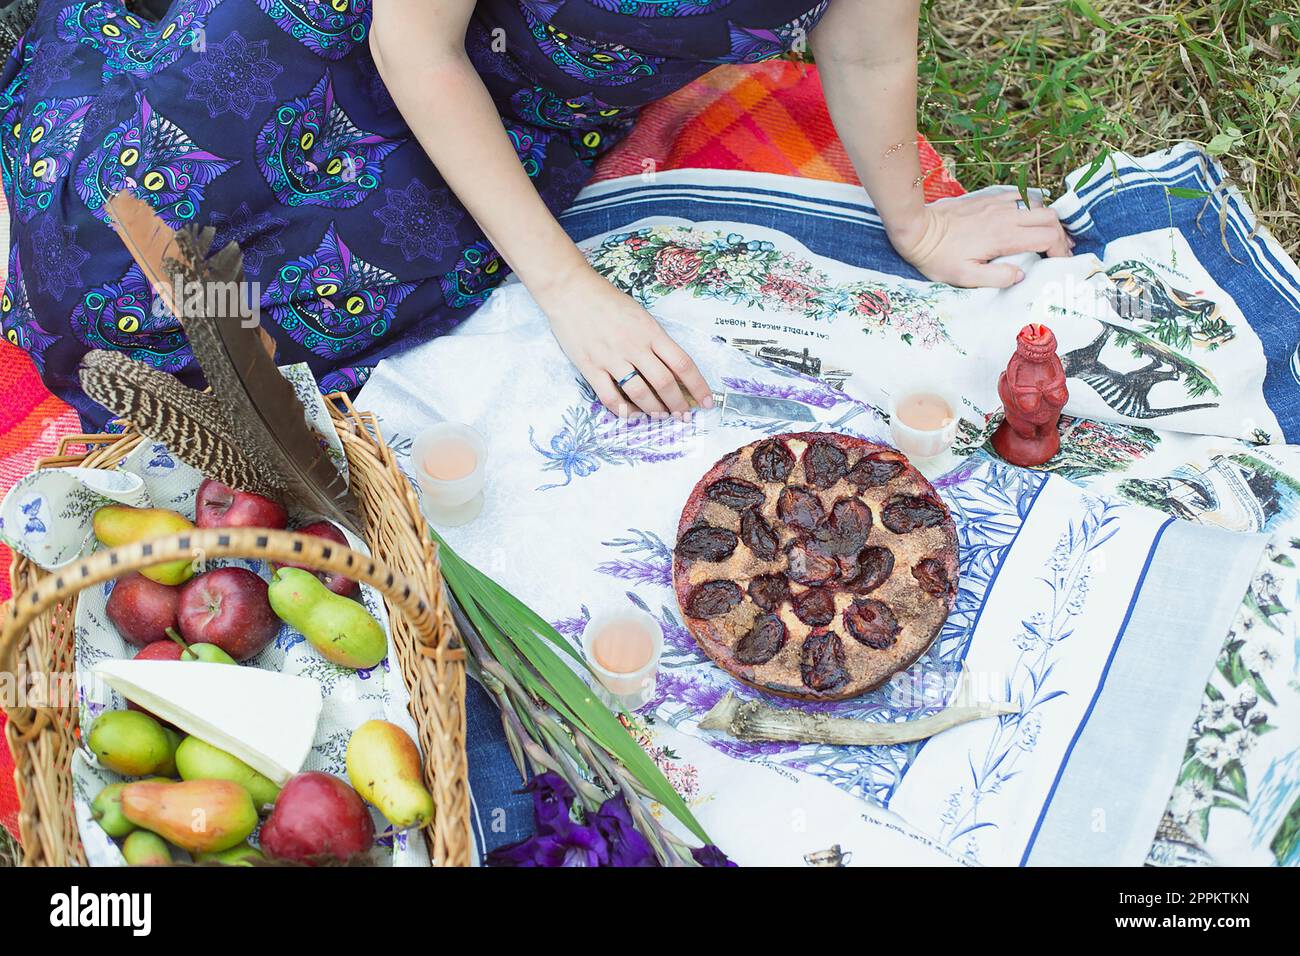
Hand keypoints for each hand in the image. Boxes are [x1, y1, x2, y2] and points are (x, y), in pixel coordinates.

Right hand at [538, 269, 713, 418]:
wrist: (571, 291)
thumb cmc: (607, 301)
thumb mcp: (640, 315)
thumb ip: (655, 340)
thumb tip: (672, 369)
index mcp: (651, 331)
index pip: (683, 363)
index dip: (698, 386)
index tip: (707, 400)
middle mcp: (634, 346)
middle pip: (664, 383)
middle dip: (678, 404)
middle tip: (684, 415)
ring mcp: (611, 358)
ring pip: (640, 393)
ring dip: (655, 410)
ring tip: (661, 416)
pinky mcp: (590, 367)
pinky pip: (610, 397)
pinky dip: (624, 411)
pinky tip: (632, 416)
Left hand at [887, 191, 1072, 287]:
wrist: (918, 230)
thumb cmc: (939, 257)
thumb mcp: (964, 277)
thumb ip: (996, 277)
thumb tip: (1021, 274)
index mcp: (1003, 236)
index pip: (1047, 237)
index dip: (1059, 251)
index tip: (1059, 262)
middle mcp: (1005, 215)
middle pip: (1049, 217)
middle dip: (1060, 234)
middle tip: (1057, 250)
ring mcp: (997, 203)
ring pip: (1037, 204)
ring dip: (1047, 219)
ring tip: (1047, 235)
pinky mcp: (989, 197)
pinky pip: (1020, 195)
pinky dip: (1032, 206)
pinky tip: (1028, 218)